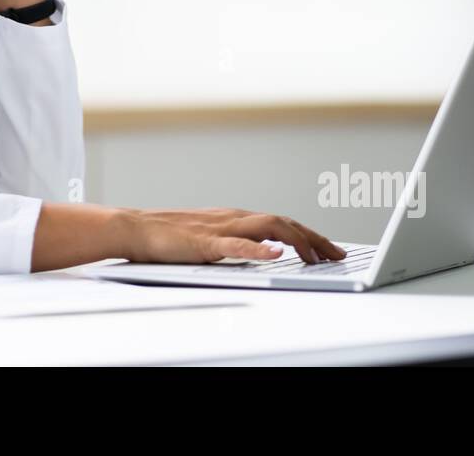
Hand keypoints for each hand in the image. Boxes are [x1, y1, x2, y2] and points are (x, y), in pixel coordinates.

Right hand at [118, 207, 346, 264]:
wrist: (135, 227)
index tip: (330, 249)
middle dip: (315, 238)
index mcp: (235, 216)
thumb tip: (263, 252)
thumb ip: (234, 242)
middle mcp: (233, 217)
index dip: (310, 235)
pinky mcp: (204, 243)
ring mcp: (220, 228)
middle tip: (338, 255)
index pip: (282, 222)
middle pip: (284, 222)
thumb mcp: (210, 238)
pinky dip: (258, 247)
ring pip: (268, 226)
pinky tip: (275, 253)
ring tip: (316, 257)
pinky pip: (236, 244)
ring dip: (296, 240)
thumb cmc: (168, 236)